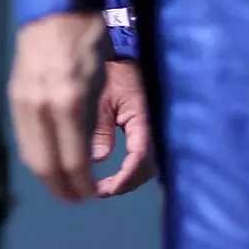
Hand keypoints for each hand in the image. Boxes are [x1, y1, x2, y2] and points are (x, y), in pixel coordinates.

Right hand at [10, 11, 109, 202]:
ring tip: (61, 186)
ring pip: (30, 153)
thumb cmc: (90, 42)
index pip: (72, 161)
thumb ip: (92, 121)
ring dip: (46, 175)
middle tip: (76, 199)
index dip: (81, 184)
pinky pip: (24, 136)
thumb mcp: (101, 83)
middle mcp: (41, 106)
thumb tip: (88, 156)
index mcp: (67, 103)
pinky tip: (47, 160)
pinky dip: (35, 154)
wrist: (58, 9)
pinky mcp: (15, 95)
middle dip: (62, 187)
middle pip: (46, 164)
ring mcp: (24, 100)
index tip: (91, 195)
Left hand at [91, 59, 156, 196]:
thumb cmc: (109, 73)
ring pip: (145, 166)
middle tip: (99, 192)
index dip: (125, 177)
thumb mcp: (100, 97)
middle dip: (124, 184)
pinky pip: (140, 158)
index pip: (140, 155)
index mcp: (142, 118)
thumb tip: (98, 158)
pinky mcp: (144, 132)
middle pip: (145, 167)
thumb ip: (99, 126)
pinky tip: (111, 176)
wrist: (121, 57)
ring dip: (126, 180)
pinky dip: (128, 171)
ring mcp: (149, 131)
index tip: (104, 189)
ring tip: (102, 188)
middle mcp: (151, 128)